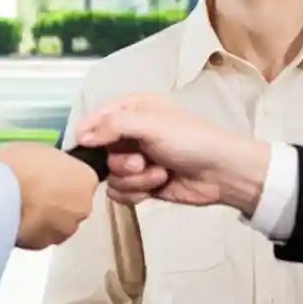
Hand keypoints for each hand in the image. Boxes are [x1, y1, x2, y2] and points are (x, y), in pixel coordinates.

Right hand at [0, 142, 95, 249]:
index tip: (47, 176)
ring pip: (59, 223)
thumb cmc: (19, 165)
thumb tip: (51, 172)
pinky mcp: (44, 246)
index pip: (82, 179)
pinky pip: (41, 236)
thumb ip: (53, 164)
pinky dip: (32, 230)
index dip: (64, 178)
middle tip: (34, 192)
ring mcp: (65, 230)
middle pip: (73, 204)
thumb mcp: (40, 150)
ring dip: (46, 218)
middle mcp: (83, 207)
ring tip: (22, 208)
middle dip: (58, 200)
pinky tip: (15, 220)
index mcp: (86, 179)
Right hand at [73, 93, 270, 215]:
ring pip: (110, 176)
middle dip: (122, 162)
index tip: (85, 148)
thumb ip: (113, 126)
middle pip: (100, 153)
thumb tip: (81, 136)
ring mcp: (135, 161)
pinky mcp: (141, 185)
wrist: (222, 173)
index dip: (88, 134)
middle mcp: (129, 134)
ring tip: (159, 174)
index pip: (95, 119)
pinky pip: (120, 193)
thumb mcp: (151, 124)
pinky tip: (156, 187)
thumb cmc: (190, 140)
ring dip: (134, 180)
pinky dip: (136, 193)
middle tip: (142, 161)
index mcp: (131, 110)